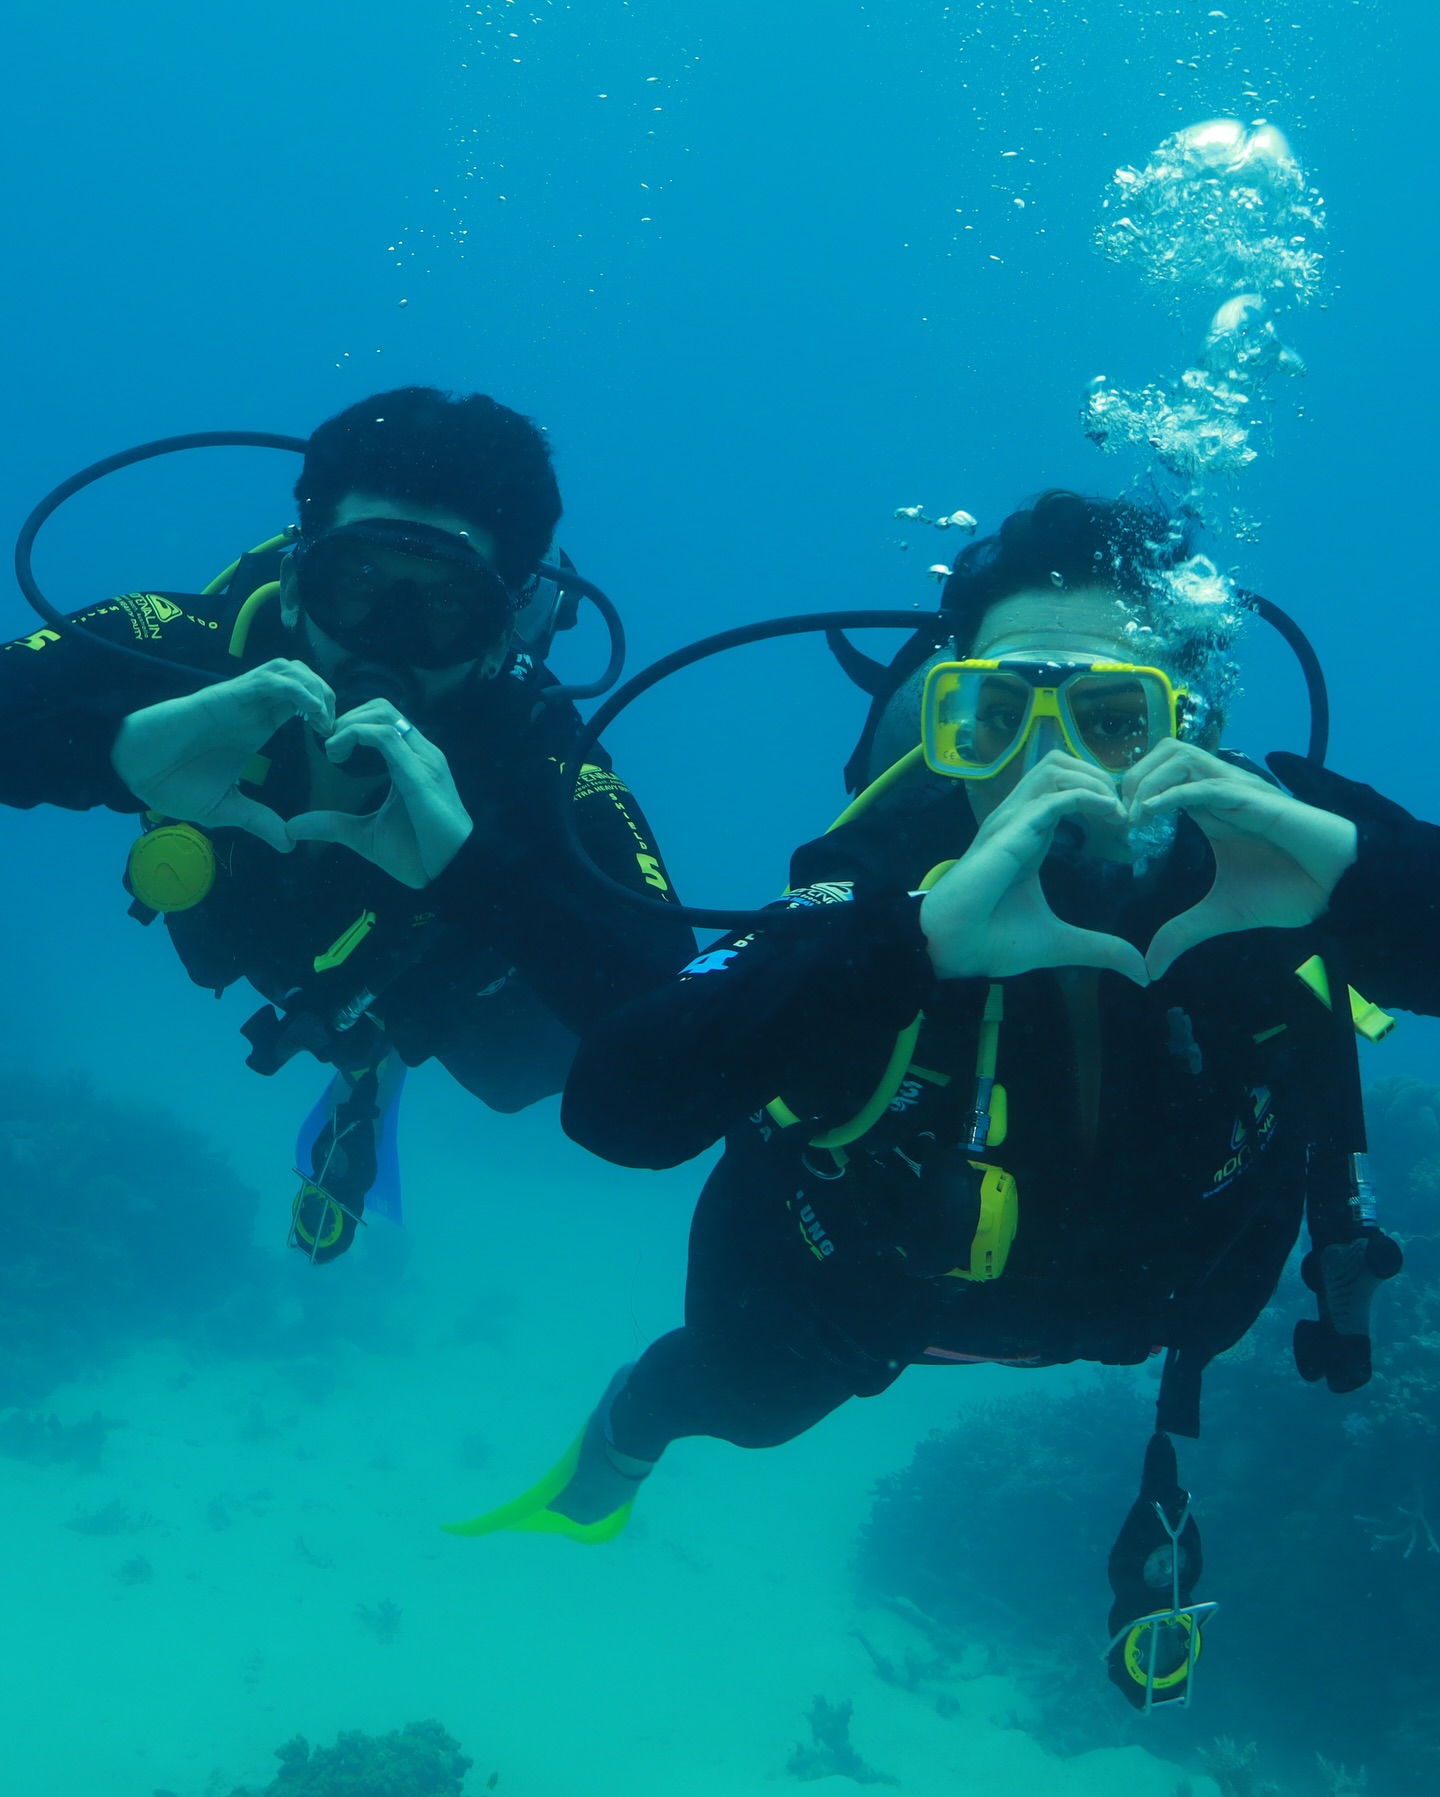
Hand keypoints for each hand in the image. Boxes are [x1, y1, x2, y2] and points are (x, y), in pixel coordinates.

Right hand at [110, 659, 334, 852]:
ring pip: (289, 669)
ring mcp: (240, 699)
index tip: (336, 743)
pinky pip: (267, 679)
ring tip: (324, 719)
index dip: (325, 714)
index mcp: (257, 728)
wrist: (135, 773)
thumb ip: (258, 820)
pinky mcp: (225, 696)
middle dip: (328, 695)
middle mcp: (252, 709)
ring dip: (315, 687)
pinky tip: (309, 712)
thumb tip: (289, 844)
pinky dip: (296, 689)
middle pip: (302, 678)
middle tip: (336, 729)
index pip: (301, 703)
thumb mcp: (226, 809)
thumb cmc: (173, 784)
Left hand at [285, 700, 473, 887]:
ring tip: (331, 751)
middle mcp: (419, 753)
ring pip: (382, 715)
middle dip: (346, 718)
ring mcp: (422, 760)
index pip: (381, 720)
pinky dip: (354, 735)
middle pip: (381, 708)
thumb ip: (332, 824)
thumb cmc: (415, 854)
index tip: (328, 749)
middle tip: (326, 746)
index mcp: (410, 762)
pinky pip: (385, 737)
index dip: (349, 724)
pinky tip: (336, 755)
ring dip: (348, 725)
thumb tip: (293, 827)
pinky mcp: (420, 772)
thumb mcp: (363, 835)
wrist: (446, 874)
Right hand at [920, 753, 1149, 984]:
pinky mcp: (1010, 832)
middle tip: (1128, 813)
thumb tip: (1141, 971)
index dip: (1100, 796)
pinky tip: (1112, 815)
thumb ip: (1100, 948)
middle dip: (1100, 778)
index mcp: (1028, 836)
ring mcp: (1011, 821)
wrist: (957, 952)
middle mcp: (1018, 820)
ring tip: (1119, 813)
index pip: (1064, 788)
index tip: (1128, 826)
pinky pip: (1052, 797)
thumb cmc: (994, 941)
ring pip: (1055, 767)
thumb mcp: (1060, 942)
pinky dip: (1087, 797)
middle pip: (1061, 764)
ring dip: (1095, 782)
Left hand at [1122, 739, 1357, 978]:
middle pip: (1163, 753)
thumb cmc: (1290, 890)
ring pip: (1182, 756)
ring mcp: (1238, 790)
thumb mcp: (1221, 915)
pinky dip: (1174, 793)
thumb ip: (1182, 934)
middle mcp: (1219, 791)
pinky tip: (1149, 813)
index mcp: (1208, 808)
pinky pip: (1209, 783)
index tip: (1108, 828)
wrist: (1337, 889)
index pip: (1158, 778)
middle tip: (1114, 819)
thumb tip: (1150, 968)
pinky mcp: (1256, 799)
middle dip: (1130, 779)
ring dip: (1147, 781)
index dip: (1128, 794)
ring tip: (1130, 818)